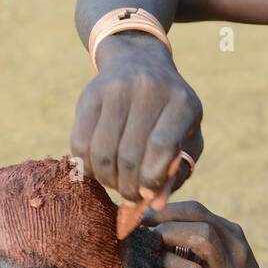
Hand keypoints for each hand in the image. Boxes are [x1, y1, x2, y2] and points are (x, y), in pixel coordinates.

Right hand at [71, 34, 203, 205]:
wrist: (140, 63)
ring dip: (107, 179)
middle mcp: (149, 90)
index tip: (148, 194)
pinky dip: (87, 166)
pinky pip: (80, 141)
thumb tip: (155, 204)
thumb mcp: (187, 138)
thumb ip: (176, 172)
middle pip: (129, 154)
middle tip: (130, 197)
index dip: (152, 179)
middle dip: (128, 186)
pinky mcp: (90, 94)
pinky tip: (99, 170)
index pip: (161, 148)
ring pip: (102, 151)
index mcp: (182, 102)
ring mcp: (117, 89)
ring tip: (116, 184)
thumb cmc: (170, 114)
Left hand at [150, 201, 267, 267]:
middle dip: (162, 217)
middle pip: (196, 214)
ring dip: (168, 235)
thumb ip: (197, 247)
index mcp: (233, 235)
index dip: (164, 210)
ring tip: (148, 245)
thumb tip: (156, 236)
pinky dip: (169, 265)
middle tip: (138, 230)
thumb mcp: (222, 262)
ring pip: (201, 236)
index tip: (142, 220)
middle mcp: (235, 247)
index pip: (195, 209)